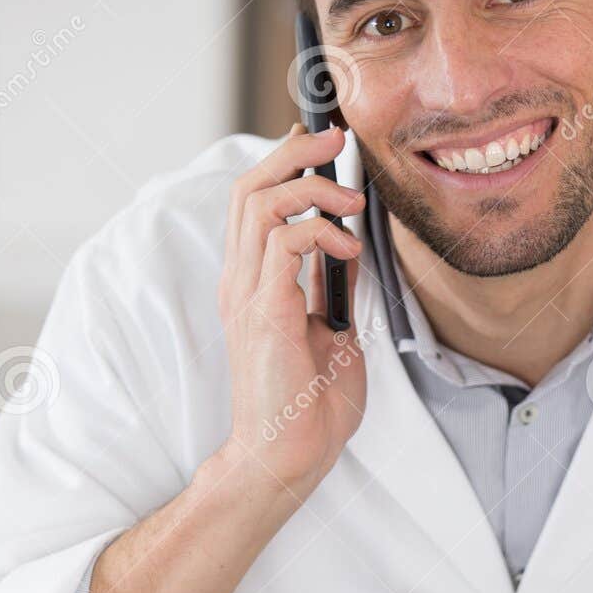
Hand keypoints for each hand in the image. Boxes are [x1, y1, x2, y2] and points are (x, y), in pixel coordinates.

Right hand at [218, 121, 366, 501]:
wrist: (290, 454)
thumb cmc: (310, 406)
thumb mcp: (334, 332)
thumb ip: (333, 287)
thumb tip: (352, 248)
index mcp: (253, 283)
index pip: (255, 202)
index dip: (284, 161)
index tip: (320, 139)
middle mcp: (240, 281)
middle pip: (248, 186)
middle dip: (293, 152)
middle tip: (335, 138)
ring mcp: (245, 294)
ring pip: (258, 202)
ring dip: (310, 186)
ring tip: (351, 198)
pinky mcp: (262, 311)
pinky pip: (284, 242)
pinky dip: (320, 231)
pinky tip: (347, 250)